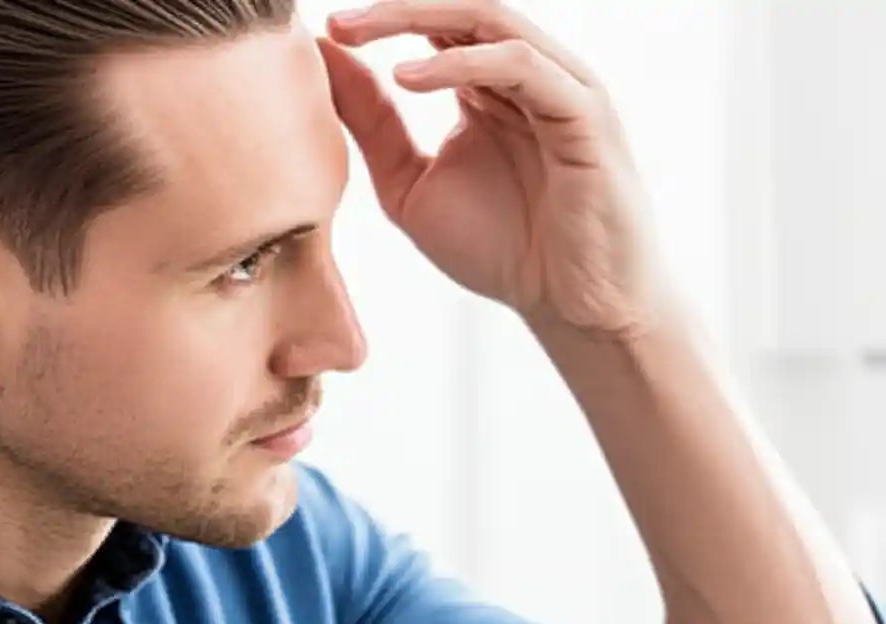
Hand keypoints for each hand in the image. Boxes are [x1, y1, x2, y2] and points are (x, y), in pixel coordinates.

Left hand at [321, 0, 666, 338]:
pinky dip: (463, 63)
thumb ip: (372, 125)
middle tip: (338, 22)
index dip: (380, 19)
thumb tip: (326, 62)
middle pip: (462, 10)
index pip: (435, 25)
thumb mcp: (409, 184)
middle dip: (395, 7)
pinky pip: (523, 66)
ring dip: (421, 18)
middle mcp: (527, 76)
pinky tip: (408, 80)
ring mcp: (561, 88)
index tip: (324, 32)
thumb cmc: (500, 249)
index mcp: (486, 87)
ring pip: (493, 21)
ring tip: (361, 34)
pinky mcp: (585, 114)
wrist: (571, 308)